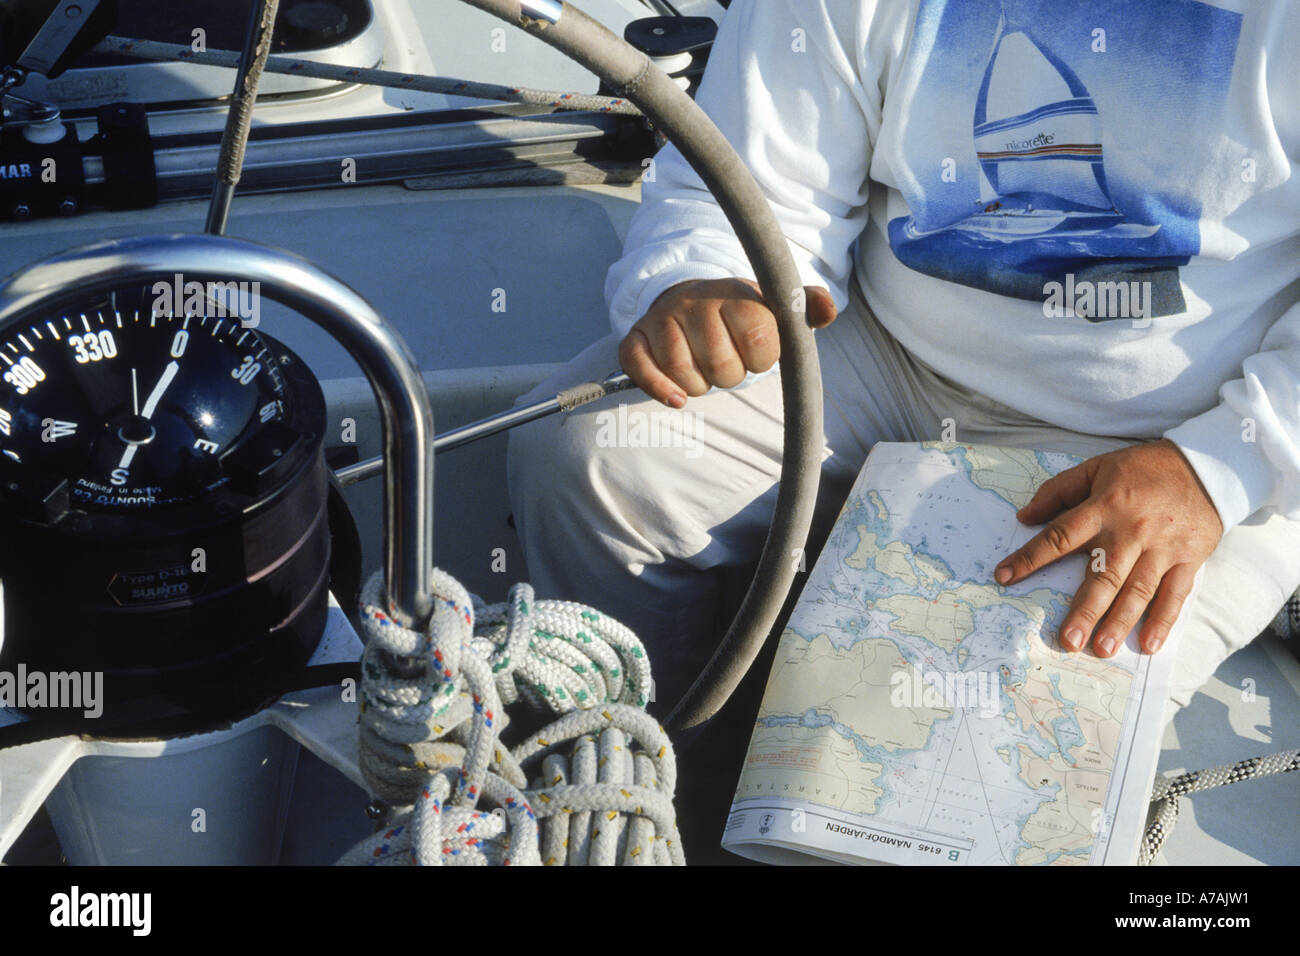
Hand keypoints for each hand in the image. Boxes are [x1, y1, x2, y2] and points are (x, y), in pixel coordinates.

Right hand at [618, 278, 836, 407]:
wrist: (690, 300)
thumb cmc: (741, 314)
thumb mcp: (775, 306)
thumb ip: (804, 307)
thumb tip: (828, 309)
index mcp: (736, 293)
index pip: (759, 338)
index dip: (762, 359)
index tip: (757, 353)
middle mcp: (697, 301)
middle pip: (721, 365)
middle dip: (729, 376)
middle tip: (727, 363)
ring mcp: (663, 318)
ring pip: (683, 371)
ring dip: (698, 385)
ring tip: (704, 371)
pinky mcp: (636, 337)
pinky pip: (640, 366)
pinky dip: (658, 388)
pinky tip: (676, 399)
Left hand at [993, 439, 1223, 657]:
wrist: (1206, 467)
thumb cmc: (1143, 469)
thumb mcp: (1096, 468)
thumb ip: (1058, 491)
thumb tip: (1024, 516)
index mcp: (1103, 508)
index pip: (1059, 536)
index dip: (1030, 557)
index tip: (1004, 577)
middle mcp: (1130, 532)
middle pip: (1103, 576)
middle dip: (1084, 610)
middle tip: (1067, 640)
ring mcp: (1161, 549)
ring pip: (1137, 591)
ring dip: (1119, 622)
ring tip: (1101, 649)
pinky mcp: (1188, 559)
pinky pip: (1175, 594)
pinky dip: (1163, 620)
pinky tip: (1148, 644)